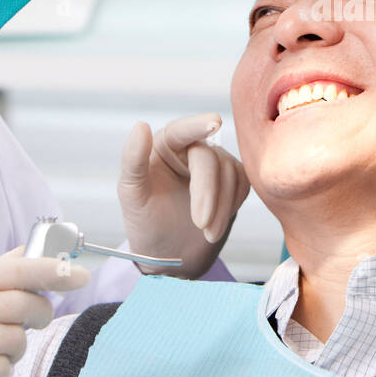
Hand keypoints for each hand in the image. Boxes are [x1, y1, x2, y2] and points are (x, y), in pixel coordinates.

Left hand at [117, 114, 248, 278]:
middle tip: (200, 224)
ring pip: (230, 174)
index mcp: (165, 145)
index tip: (214, 122)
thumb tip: (140, 125)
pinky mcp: (234, 180)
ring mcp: (216, 163)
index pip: (181, 130)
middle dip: (207, 193)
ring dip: (221, 208)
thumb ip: (132, 160)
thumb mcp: (132, 194)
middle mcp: (192, 148)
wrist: (171, 254)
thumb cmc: (147, 222)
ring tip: (207, 233)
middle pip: (209, 159)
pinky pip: (243, 185)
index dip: (198, 125)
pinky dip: (231, 207)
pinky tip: (216, 223)